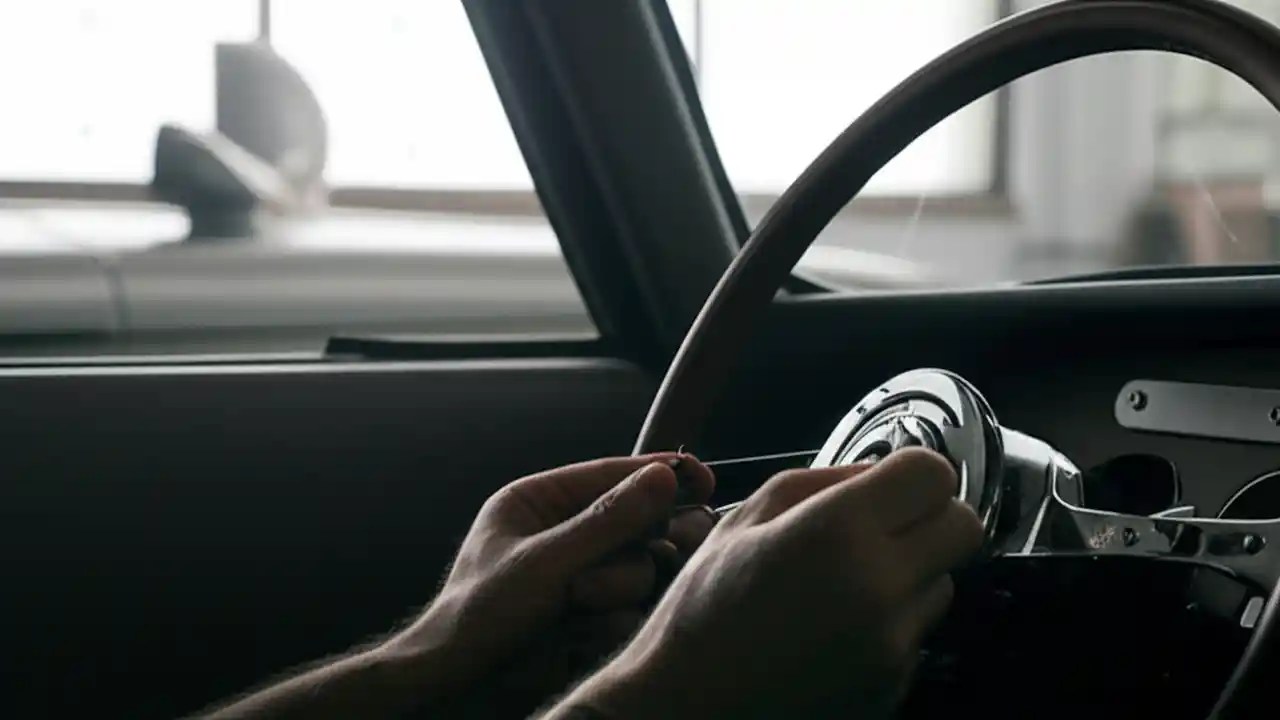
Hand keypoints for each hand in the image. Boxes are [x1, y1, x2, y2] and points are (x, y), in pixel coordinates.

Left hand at [381, 453, 715, 715]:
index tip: (703, 477)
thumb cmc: (480, 615)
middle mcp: (561, 533)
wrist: (460, 685)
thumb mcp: (545, 562)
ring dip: (615, 589)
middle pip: (633, 523)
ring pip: (636, 568)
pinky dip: (610, 621)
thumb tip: (663, 477)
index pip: (608, 475)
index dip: (657, 474)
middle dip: (632, 549)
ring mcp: (576, 574)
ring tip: (577, 606)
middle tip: (660, 553)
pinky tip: (578, 634)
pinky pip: (627, 607)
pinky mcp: (586, 614)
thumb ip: (608, 521)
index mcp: (537, 501)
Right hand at [556, 448, 983, 719]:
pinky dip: (890, 625)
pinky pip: (917, 634)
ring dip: (910, 575)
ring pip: (943, 583)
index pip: (932, 475)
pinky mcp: (895, 686)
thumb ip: (817, 482)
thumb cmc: (702, 613)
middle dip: (929, 517)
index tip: (888, 483)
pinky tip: (835, 632)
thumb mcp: (741, 521)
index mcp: (836, 531)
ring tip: (844, 588)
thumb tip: (876, 473)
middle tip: (881, 527)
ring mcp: (892, 644)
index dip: (911, 472)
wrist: (689, 710)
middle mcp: (878, 586)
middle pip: (962, 526)